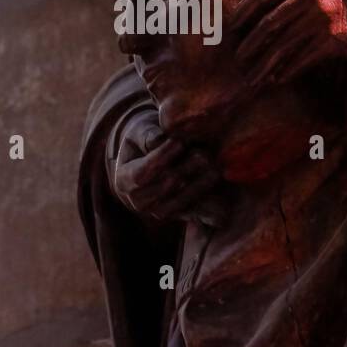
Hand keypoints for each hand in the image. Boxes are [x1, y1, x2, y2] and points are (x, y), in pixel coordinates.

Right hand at [109, 109, 221, 227]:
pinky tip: (223, 202)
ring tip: (215, 169)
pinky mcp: (177, 215)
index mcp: (123, 180)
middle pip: (163, 188)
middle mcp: (137, 202)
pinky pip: (193, 214)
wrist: (147, 160)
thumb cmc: (143, 139)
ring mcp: (157, 212)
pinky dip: (208, 210)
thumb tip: (159, 140)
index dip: (161, 158)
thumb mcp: (140, 130)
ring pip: (179, 202)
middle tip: (204, 154)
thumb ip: (147, 134)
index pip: (142, 173)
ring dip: (199, 187)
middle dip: (185, 171)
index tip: (179, 142)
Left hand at [232, 0, 346, 86]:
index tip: (232, 26)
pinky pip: (302, 59)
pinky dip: (287, 71)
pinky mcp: (332, 41)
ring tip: (252, 76)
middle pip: (267, 25)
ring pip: (282, 46)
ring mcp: (320, 22)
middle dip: (249, 44)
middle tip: (237, 56)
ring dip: (263, 64)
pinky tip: (277, 78)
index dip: (242, 13)